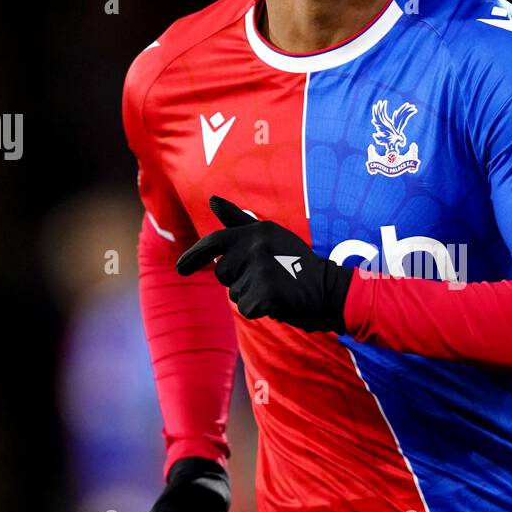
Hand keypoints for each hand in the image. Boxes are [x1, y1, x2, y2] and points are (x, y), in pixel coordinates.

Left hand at [175, 196, 353, 331]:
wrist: (330, 290)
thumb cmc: (297, 264)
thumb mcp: (269, 236)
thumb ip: (238, 220)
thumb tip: (212, 200)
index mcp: (257, 230)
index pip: (215, 242)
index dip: (194, 256)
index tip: (180, 269)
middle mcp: (256, 246)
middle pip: (223, 274)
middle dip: (239, 281)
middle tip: (269, 279)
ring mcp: (261, 269)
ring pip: (235, 293)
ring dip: (251, 296)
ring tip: (277, 289)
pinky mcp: (266, 293)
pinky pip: (246, 309)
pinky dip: (260, 311)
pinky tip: (279, 303)